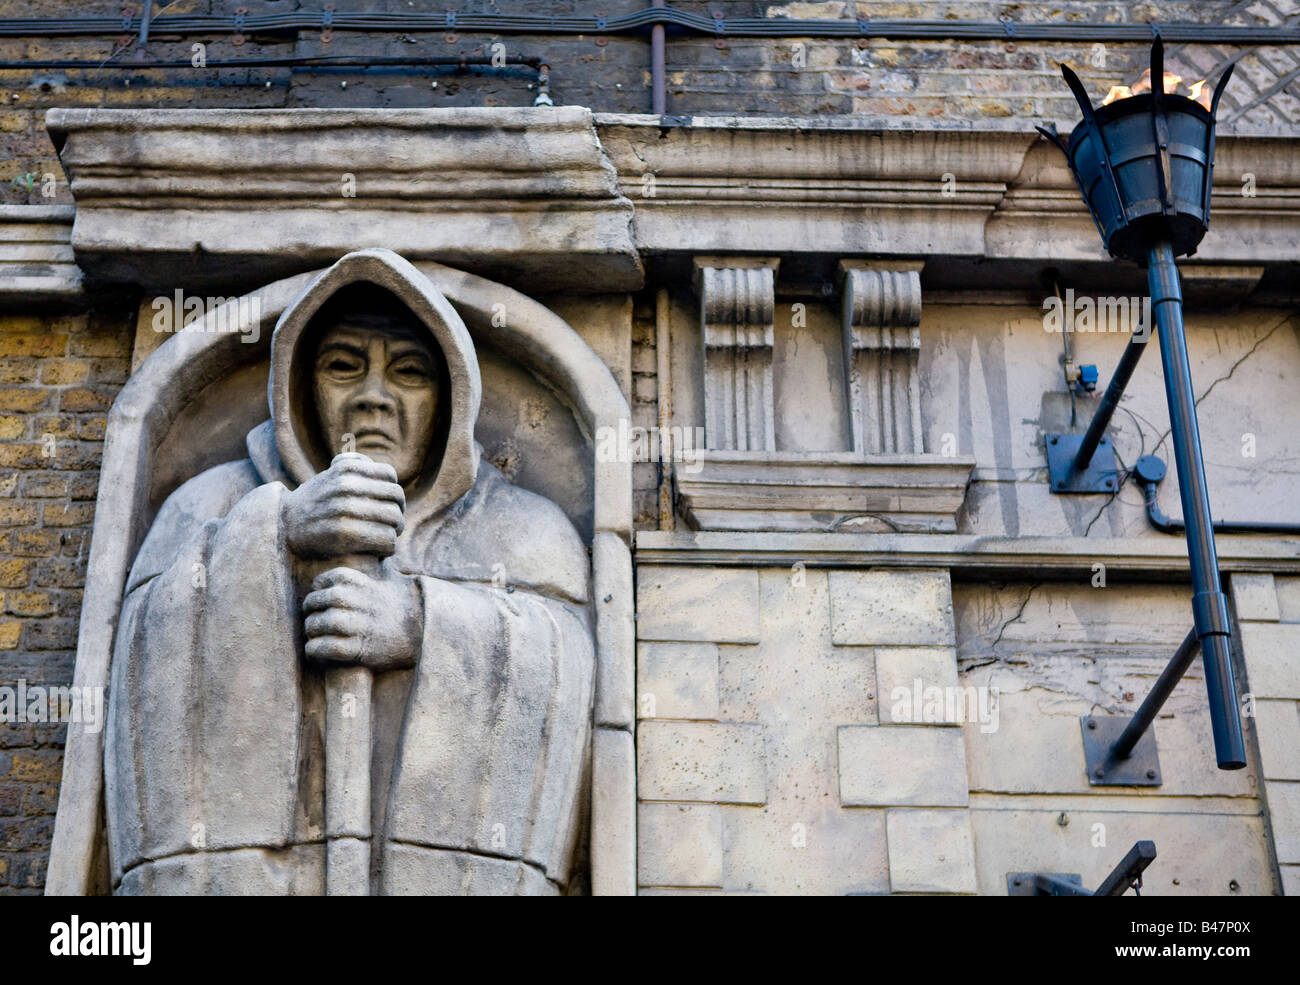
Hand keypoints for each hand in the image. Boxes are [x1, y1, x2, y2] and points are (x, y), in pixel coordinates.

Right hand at [282, 453, 404, 560]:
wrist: (283, 526)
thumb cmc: (314, 502)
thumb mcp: (330, 474)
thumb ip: (354, 466)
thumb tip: (382, 471)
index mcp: (345, 469)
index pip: (389, 476)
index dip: (392, 491)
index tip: (386, 504)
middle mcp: (346, 485)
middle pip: (396, 498)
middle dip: (398, 512)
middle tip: (392, 524)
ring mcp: (345, 509)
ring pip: (394, 520)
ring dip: (394, 531)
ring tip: (387, 536)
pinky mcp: (345, 534)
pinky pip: (386, 540)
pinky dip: (388, 547)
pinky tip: (379, 549)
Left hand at [302, 565, 422, 671]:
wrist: (421, 632)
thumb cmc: (397, 609)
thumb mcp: (381, 582)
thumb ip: (355, 580)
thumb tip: (325, 582)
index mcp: (359, 582)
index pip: (322, 581)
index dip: (318, 592)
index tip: (324, 601)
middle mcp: (356, 601)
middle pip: (315, 602)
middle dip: (310, 613)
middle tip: (314, 621)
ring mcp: (357, 625)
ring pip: (316, 625)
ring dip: (312, 633)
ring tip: (316, 637)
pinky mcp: (358, 649)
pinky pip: (324, 648)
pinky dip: (315, 651)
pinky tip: (318, 653)